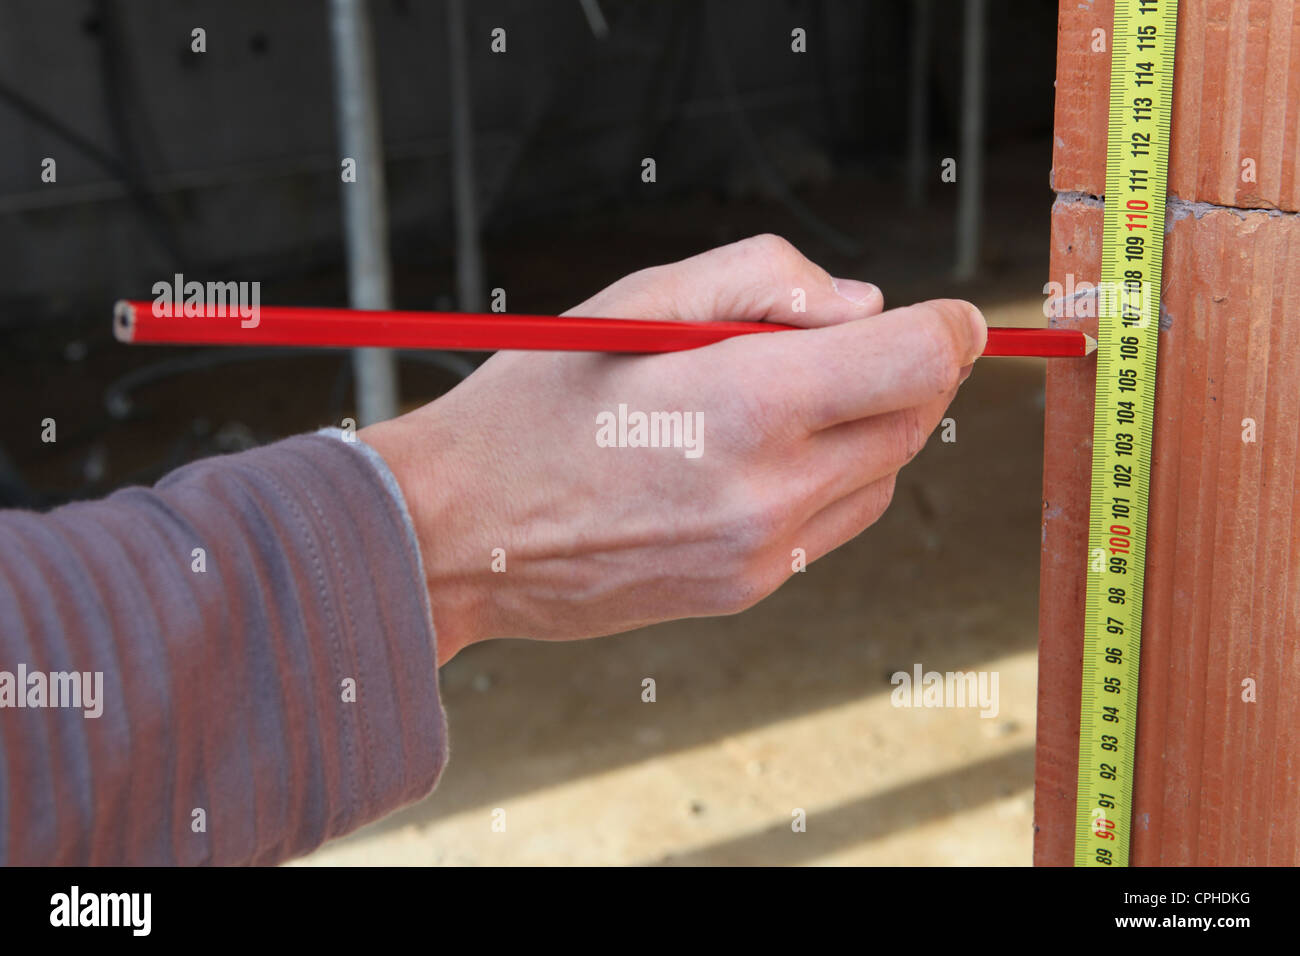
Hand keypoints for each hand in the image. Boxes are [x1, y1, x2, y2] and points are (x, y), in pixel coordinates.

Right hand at [361, 235, 984, 664]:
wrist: (462, 533)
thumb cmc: (536, 402)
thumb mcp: (636, 298)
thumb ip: (766, 279)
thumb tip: (865, 308)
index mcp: (745, 403)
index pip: (921, 360)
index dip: (951, 324)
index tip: (949, 311)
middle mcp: (770, 491)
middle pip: (916, 417)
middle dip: (904, 368)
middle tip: (833, 342)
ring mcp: (762, 553)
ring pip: (885, 475)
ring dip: (866, 426)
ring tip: (774, 402)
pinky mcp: (748, 589)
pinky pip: (834, 524)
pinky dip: (827, 479)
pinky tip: (751, 458)